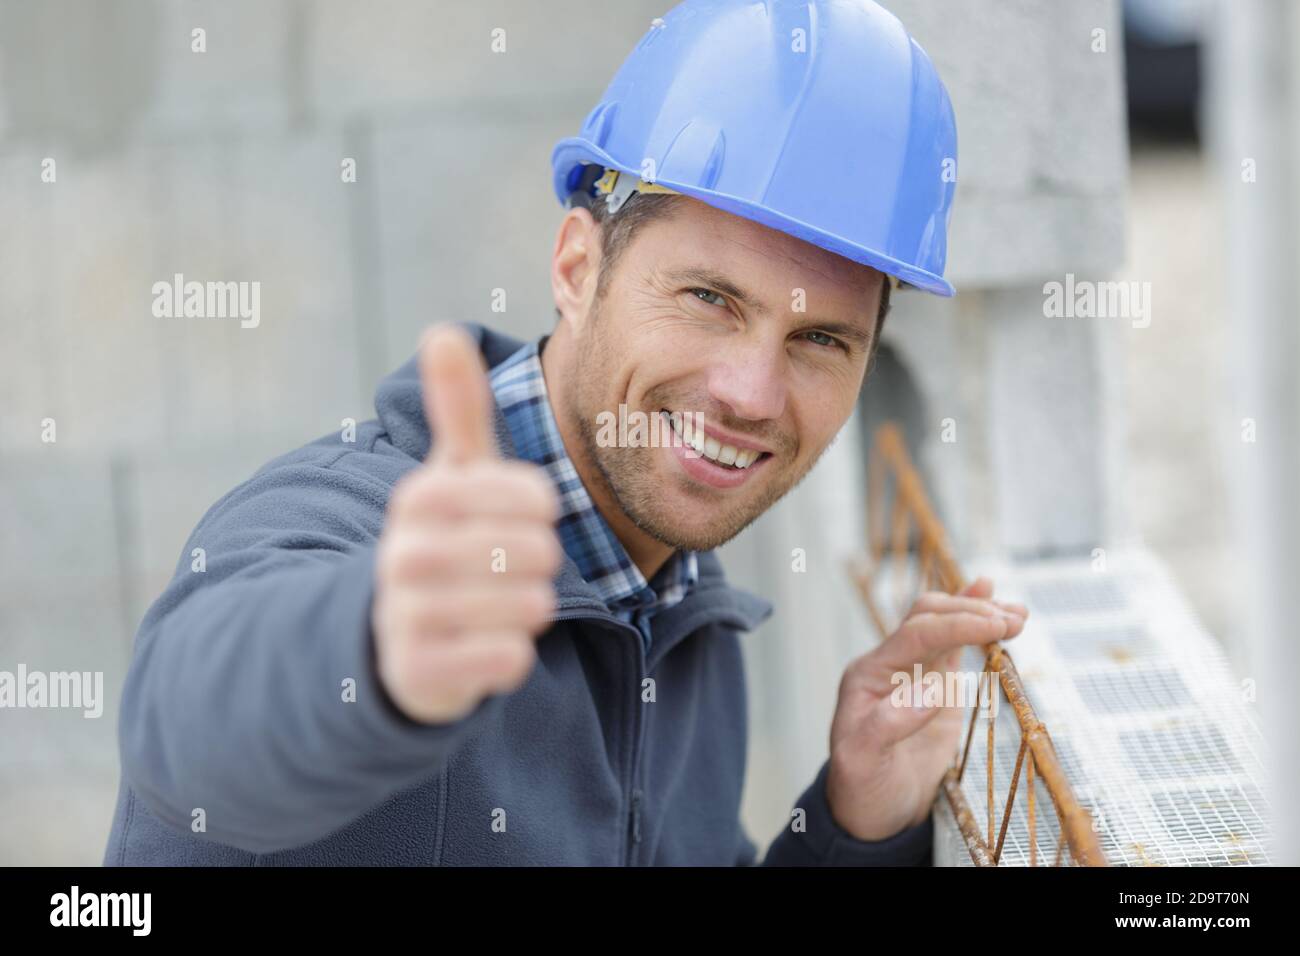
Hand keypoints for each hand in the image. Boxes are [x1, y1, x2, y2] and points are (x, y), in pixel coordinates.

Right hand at [372, 324, 562, 723]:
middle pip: (537, 552)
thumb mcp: (451, 476)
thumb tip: (441, 330)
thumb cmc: (444, 542)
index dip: (542, 513)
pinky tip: (486, 645)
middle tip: (507, 569)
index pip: (535, 496)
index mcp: (422, 497)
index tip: (515, 520)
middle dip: (539, 565)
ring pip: (529, 607)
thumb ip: (457, 410)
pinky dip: (511, 656)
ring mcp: (407, 615)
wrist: (392, 639)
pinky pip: (508, 660)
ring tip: (497, 605)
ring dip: (529, 609)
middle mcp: (406, 553)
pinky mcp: (418, 673)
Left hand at [825, 577, 1027, 840]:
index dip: (957, 625)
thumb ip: (889, 723)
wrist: (871, 810)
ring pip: (945, 623)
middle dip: (971, 612)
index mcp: (869, 674)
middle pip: (930, 616)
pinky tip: (995, 603)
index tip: (994, 626)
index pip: (916, 633)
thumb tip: (932, 688)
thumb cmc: (861, 786)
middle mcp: (889, 664)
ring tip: (1017, 615)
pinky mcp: (936, 684)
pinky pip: (953, 643)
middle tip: (1012, 621)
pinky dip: (974, 622)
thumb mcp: (863, 760)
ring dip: (978, 612)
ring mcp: (914, 672)